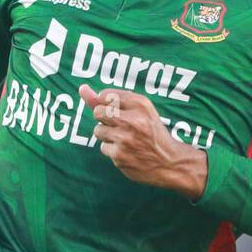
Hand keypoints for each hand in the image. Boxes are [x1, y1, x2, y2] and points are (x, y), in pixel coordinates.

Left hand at [78, 84, 206, 198]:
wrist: (169, 162)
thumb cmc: (150, 132)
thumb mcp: (139, 110)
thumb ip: (109, 99)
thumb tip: (82, 89)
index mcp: (140, 104)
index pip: (106, 95)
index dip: (108, 105)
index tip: (121, 111)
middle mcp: (133, 119)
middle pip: (98, 112)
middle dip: (104, 119)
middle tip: (122, 126)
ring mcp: (125, 138)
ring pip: (98, 131)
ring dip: (108, 136)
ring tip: (127, 140)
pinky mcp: (119, 155)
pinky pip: (103, 147)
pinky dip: (112, 150)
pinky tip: (128, 152)